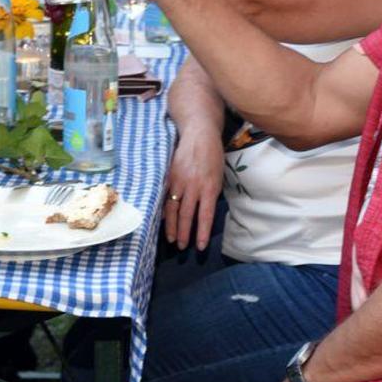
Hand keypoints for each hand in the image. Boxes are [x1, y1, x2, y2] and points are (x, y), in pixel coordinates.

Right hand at [164, 130, 223, 250]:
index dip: (202, 232)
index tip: (200, 247)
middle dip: (184, 233)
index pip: (205, 215)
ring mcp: (180, 181)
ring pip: (173, 209)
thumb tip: (204, 213)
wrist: (199, 134)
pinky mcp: (170, 176)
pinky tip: (163, 221)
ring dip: (172, 226)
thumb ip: (211, 194)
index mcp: (209, 187)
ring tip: (172, 239)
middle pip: (187, 215)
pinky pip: (166, 197)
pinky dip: (164, 211)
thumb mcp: (218, 176)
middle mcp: (194, 186)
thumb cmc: (213, 155)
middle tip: (182, 247)